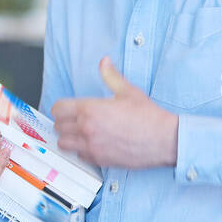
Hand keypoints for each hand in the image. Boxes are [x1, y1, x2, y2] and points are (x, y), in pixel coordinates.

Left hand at [52, 56, 178, 169]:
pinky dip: (81, 151)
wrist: (163, 139)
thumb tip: (104, 62)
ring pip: (63, 143)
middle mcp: (87, 129)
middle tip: (74, 119)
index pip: (58, 108)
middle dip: (64, 121)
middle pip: (57, 126)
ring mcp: (91, 146)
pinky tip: (92, 144)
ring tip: (79, 133)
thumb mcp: (128, 91)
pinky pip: (78, 156)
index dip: (61, 107)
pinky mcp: (98, 160)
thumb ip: (111, 75)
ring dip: (68, 137)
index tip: (66, 108)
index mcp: (91, 109)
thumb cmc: (148, 116)